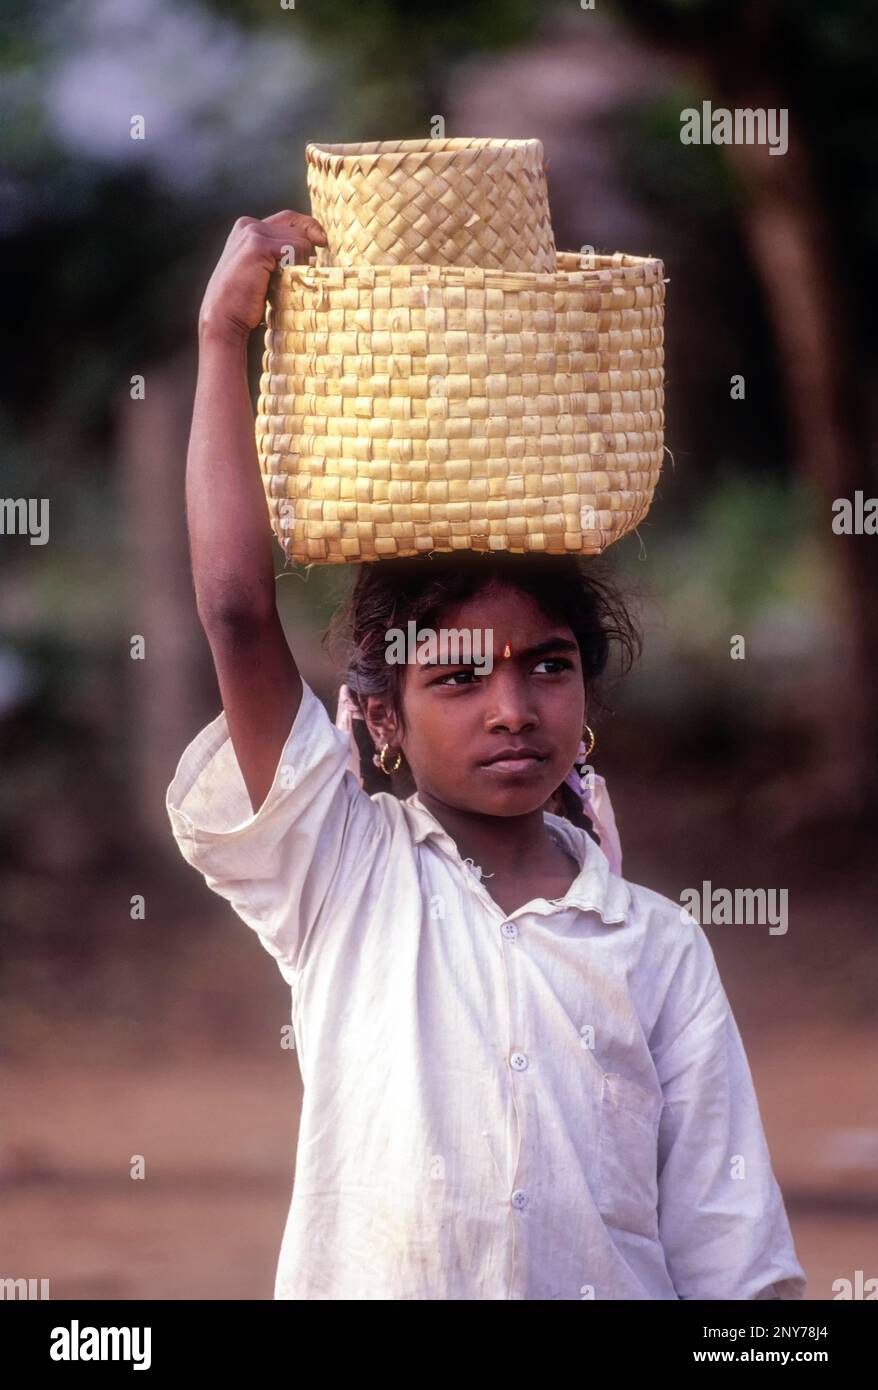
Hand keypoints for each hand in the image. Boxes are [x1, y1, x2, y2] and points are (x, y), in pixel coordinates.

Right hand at [197, 209, 327, 344]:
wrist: (223, 317)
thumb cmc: (245, 301)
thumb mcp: (262, 270)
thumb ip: (277, 254)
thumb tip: (311, 247)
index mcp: (247, 228)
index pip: (288, 219)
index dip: (308, 228)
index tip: (322, 242)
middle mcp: (248, 225)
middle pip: (296, 226)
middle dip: (308, 244)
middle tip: (310, 262)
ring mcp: (252, 233)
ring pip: (300, 239)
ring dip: (302, 263)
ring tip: (288, 283)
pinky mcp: (258, 245)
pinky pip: (296, 248)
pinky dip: (299, 265)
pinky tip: (287, 281)